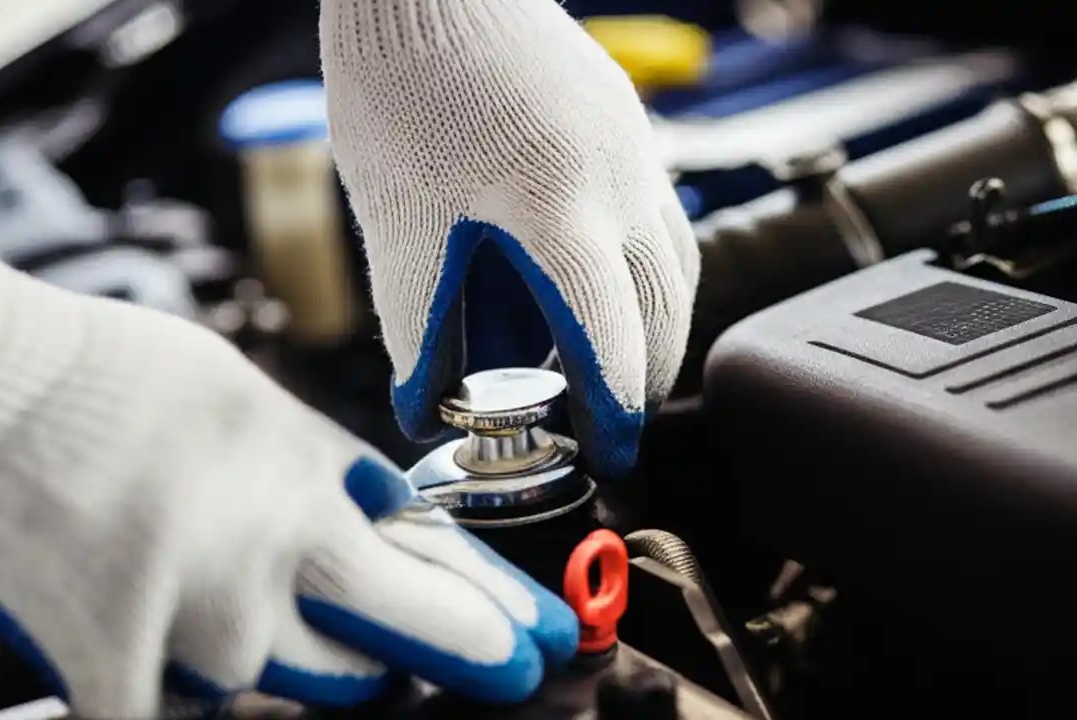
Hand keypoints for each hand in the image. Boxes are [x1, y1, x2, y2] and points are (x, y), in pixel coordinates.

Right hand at [0, 225, 577, 717]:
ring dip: (304, 661)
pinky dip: (188, 688)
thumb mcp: (257, 403)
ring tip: (281, 614)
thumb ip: (326, 471)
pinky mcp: (114, 673)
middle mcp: (270, 570)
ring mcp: (195, 631)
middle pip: (387, 653)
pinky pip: (177, 716)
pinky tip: (184, 649)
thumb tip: (384, 511)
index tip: (545, 639)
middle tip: (492, 664)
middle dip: (445, 658)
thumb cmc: (118, 378)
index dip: (502, 616)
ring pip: (288, 688)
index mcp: (310, 492)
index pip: (438, 573)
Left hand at [321, 0, 700, 478]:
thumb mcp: (400, 219)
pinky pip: (659, 217)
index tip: (611, 457)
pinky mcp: (628, 124)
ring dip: (657, 326)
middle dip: (649, 379)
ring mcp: (635, 146)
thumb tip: (426, 401)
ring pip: (677, 263)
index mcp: (559, 208)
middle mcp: (619, 179)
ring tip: (617, 365)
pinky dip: (643, 271)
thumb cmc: (399, 85)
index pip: (611, 339)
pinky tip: (602, 283)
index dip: (614, 412)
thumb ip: (420, 320)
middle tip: (618, 421)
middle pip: (668, 309)